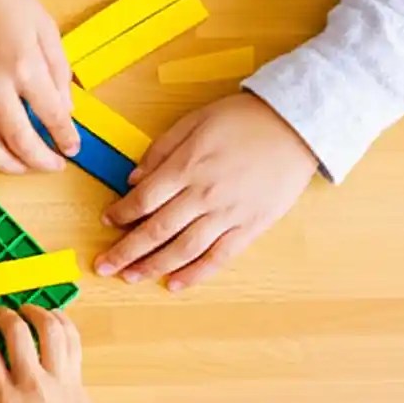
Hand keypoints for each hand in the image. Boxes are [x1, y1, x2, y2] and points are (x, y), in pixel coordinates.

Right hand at [0, 0, 77, 173]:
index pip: (52, 117)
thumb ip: (58, 71)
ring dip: (8, 165)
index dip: (66, 139)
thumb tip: (64, 111)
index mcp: (24, 66)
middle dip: (41, 161)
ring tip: (21, 167)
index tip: (72, 148)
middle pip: (20, 141)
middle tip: (53, 166)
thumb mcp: (45, 28)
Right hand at [0, 305, 198, 402]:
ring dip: (35, 312)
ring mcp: (59, 378)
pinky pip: (72, 340)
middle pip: (17, 331)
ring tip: (25, 311)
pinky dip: (62, 322)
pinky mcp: (79, 378)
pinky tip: (52, 320)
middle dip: (4, 313)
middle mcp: (32, 383)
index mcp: (4, 399)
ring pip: (49, 328)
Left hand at [96, 93, 318, 290]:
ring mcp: (229, 214)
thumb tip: (133, 179)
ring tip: (130, 277)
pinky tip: (174, 284)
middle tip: (104, 265)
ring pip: (183, 249)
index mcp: (188, 166)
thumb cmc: (245, 118)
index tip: (108, 221)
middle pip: (157, 230)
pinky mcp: (251, 226)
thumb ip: (161, 150)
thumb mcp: (196, 120)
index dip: (121, 213)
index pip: (144, 199)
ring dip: (153, 266)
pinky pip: (218, 257)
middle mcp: (205, 194)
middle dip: (126, 251)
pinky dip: (195, 274)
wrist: (299, 124)